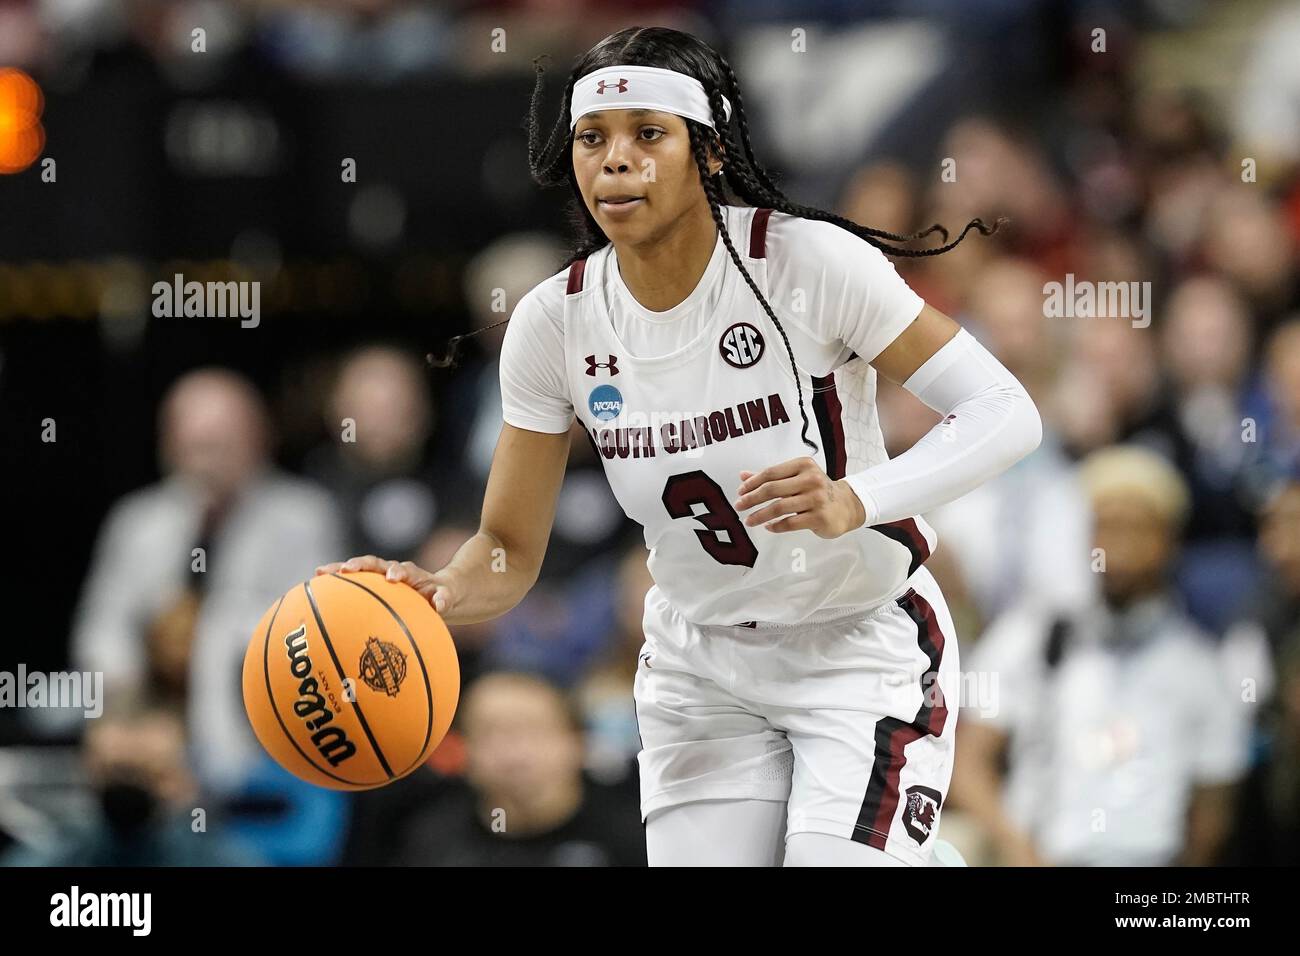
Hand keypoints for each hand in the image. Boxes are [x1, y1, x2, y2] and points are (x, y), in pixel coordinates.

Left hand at [315, 555, 459, 615]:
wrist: (450, 594)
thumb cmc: (413, 607)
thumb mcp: (394, 613)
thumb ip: (370, 622)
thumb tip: (338, 649)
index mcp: (383, 578)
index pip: (358, 569)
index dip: (339, 568)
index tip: (320, 572)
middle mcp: (400, 574)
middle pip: (378, 563)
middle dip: (362, 564)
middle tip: (348, 570)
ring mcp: (421, 580)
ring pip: (410, 571)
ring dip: (400, 572)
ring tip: (393, 578)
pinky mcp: (443, 590)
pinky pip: (443, 595)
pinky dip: (440, 599)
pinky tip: (438, 606)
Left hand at [732, 457, 866, 538]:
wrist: (847, 505)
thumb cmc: (817, 490)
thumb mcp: (797, 477)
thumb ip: (771, 477)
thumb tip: (743, 475)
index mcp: (804, 465)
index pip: (771, 473)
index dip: (752, 483)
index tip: (740, 492)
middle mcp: (811, 479)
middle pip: (772, 489)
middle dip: (751, 498)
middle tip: (739, 506)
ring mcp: (816, 499)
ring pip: (779, 507)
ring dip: (760, 515)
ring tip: (749, 521)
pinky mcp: (819, 517)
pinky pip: (790, 523)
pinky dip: (775, 526)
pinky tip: (768, 527)